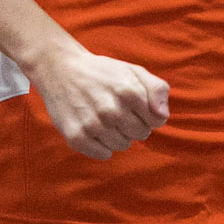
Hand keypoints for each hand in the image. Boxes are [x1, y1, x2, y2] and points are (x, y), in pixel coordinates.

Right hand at [33, 47, 169, 159]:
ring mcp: (92, 124)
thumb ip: (157, 89)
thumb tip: (163, 117)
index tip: (135, 105)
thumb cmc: (103, 72)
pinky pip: (103, 154)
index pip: (156, 121)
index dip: (148, 114)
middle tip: (118, 111)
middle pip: (141, 135)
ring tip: (105, 118)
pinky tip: (94, 129)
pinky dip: (102, 146)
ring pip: (122, 146)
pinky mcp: (76, 136)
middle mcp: (111, 110)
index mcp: (129, 91)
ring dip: (118, 135)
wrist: (60, 69)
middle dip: (134, 124)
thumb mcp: (134, 71)